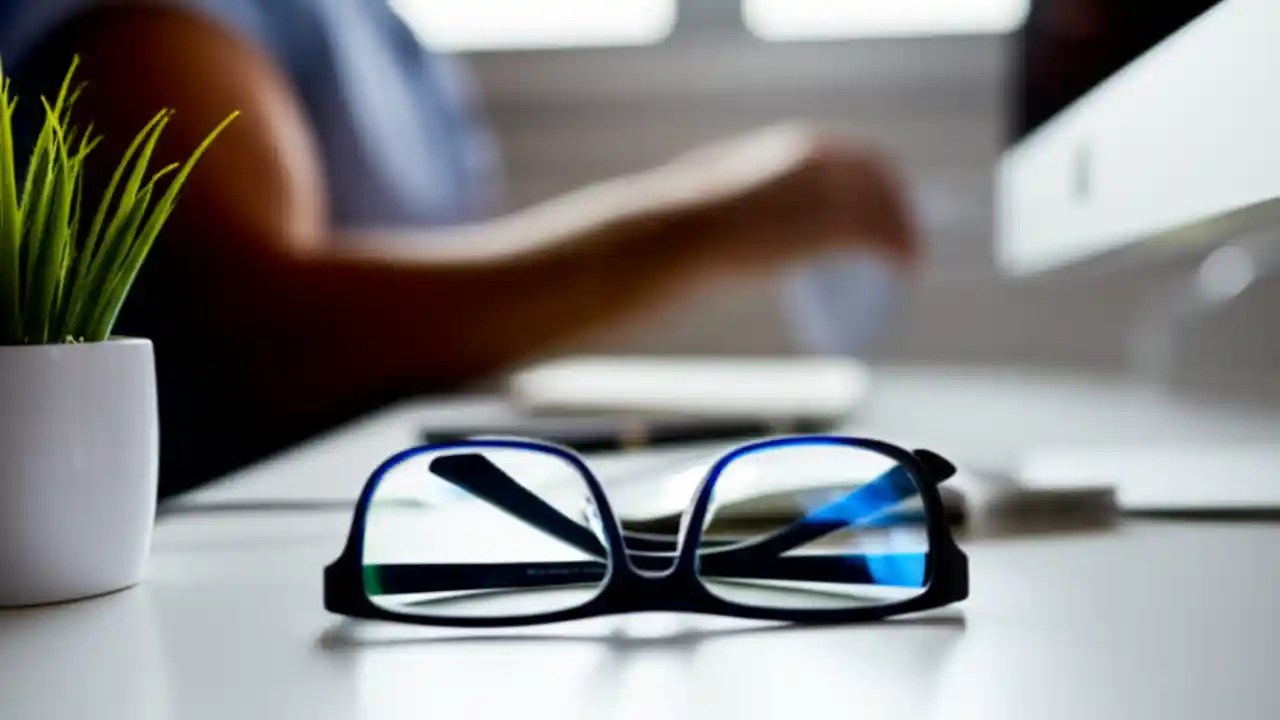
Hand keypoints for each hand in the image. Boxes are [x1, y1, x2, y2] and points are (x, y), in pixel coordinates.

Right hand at [650, 124, 919, 272]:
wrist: (680, 233)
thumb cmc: (688, 215)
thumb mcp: (722, 186)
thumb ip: (747, 189)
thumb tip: (744, 208)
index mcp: (799, 147)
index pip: (863, 160)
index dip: (885, 185)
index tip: (891, 209)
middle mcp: (822, 161)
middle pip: (884, 182)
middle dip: (902, 208)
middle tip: (907, 240)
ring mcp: (827, 192)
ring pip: (889, 211)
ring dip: (909, 235)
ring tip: (911, 263)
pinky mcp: (827, 229)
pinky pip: (883, 239)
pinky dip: (903, 254)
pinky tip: (908, 272)